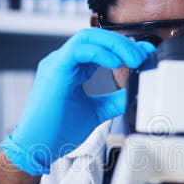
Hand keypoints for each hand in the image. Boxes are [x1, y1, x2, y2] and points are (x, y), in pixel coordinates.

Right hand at [2, 29, 154, 174]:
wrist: (39, 146)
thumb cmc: (59, 131)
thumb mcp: (96, 112)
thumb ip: (113, 100)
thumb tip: (133, 93)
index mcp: (72, 68)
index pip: (99, 46)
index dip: (123, 47)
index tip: (144, 53)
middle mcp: (63, 62)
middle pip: (95, 37)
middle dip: (122, 43)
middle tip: (141, 55)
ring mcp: (57, 63)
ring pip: (87, 37)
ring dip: (114, 45)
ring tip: (132, 58)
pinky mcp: (54, 70)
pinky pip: (78, 50)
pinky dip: (99, 53)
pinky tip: (115, 63)